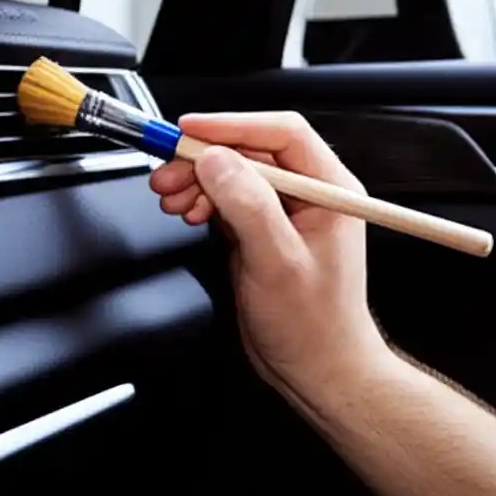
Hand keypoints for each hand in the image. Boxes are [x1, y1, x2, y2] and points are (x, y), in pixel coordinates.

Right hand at [150, 112, 390, 391]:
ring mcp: (282, 211)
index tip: (190, 130)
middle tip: (167, 172)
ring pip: (232, 173)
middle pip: (249, 150)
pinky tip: (186, 211)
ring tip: (170, 196)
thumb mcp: (278, 261)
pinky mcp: (260, 230)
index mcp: (329, 189)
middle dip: (203, 157)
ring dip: (196, 180)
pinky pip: (226, 198)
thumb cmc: (314, 326)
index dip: (232, 125)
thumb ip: (248, 205)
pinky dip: (200, 200)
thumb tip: (216, 160)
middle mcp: (308, 193)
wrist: (317, 370)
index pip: (280, 132)